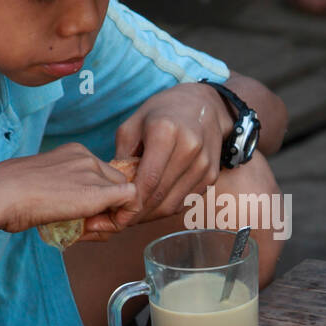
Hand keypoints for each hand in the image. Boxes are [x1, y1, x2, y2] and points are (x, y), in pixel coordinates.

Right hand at [0, 143, 137, 234]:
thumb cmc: (8, 197)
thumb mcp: (40, 190)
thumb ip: (62, 195)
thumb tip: (77, 215)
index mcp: (72, 153)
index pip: (101, 177)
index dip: (97, 202)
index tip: (80, 219)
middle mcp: (86, 157)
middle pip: (116, 185)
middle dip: (108, 210)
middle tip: (86, 230)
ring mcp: (93, 171)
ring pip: (124, 194)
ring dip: (111, 217)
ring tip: (84, 232)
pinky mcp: (99, 190)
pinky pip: (130, 200)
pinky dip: (123, 218)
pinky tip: (97, 230)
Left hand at [109, 82, 232, 226]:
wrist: (204, 105)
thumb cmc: (162, 112)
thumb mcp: (133, 124)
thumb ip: (122, 156)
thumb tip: (113, 189)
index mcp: (166, 131)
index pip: (148, 179)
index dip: (131, 203)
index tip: (115, 215)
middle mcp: (190, 148)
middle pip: (160, 195)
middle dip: (136, 213)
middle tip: (118, 220)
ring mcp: (204, 164)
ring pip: (172, 204)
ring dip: (150, 215)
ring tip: (132, 215)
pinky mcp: (212, 175)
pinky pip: (185, 202)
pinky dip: (166, 209)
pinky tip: (152, 206)